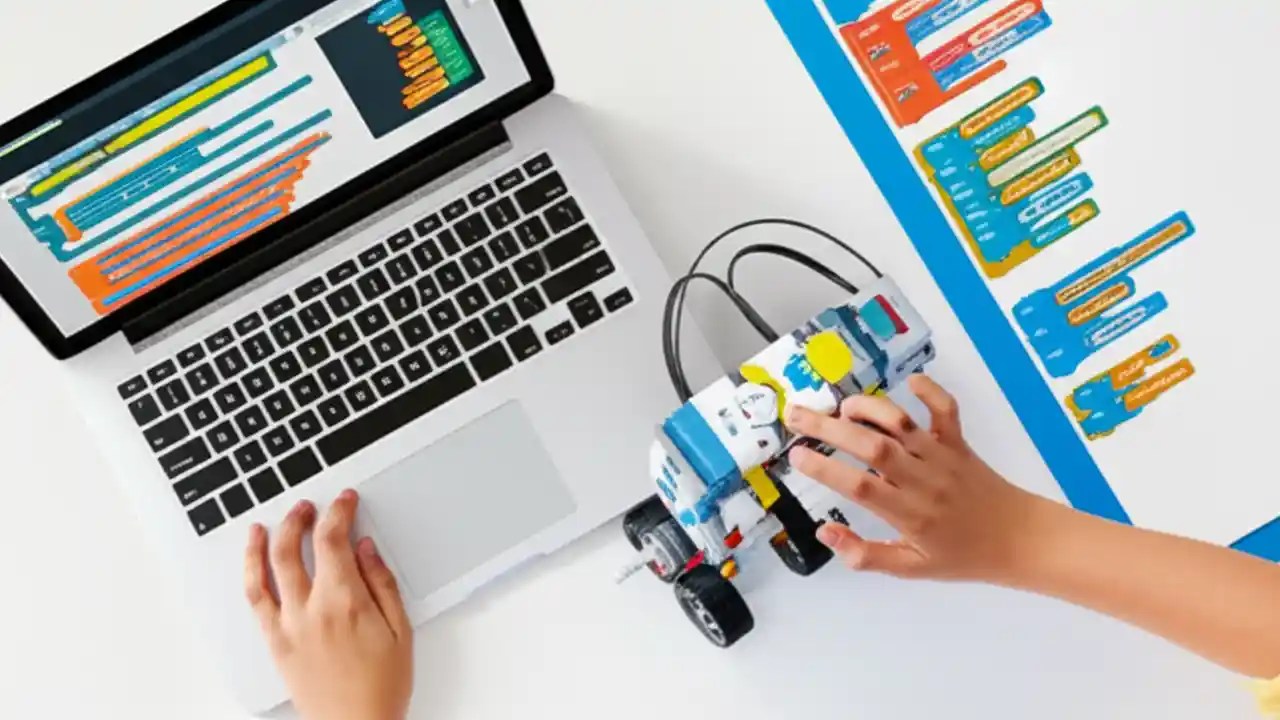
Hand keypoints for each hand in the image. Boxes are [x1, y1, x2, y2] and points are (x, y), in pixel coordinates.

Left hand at [244, 490, 413, 719]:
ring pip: (265, 571)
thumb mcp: (400, 630)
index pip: (333, 540)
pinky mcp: (275, 643)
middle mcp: (310, 610)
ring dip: (266, 540)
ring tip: (270, 523)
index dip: (338, 512)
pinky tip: (254, 562)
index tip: (344, 502)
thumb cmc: (381, 687)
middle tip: (308, 506)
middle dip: (299, 518)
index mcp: (345, 603)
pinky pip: (255, 601)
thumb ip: (382, 584)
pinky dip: (251, 574)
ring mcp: (287, 627)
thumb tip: (367, 550)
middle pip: (293, 548)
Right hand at [784, 375, 1055, 583]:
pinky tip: (909, 381)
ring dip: (868, 409)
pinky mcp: (959, 443)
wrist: (1020, 540)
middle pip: (872, 447)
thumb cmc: (962, 556)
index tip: (796, 456)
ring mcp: (942, 457)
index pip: (859, 487)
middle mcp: (923, 480)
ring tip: (840, 407)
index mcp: (909, 515)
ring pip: (902, 424)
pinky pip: (946, 411)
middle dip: (829, 429)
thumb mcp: (911, 568)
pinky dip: (930, 390)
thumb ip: (866, 555)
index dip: (825, 470)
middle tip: (796, 416)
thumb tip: (825, 533)